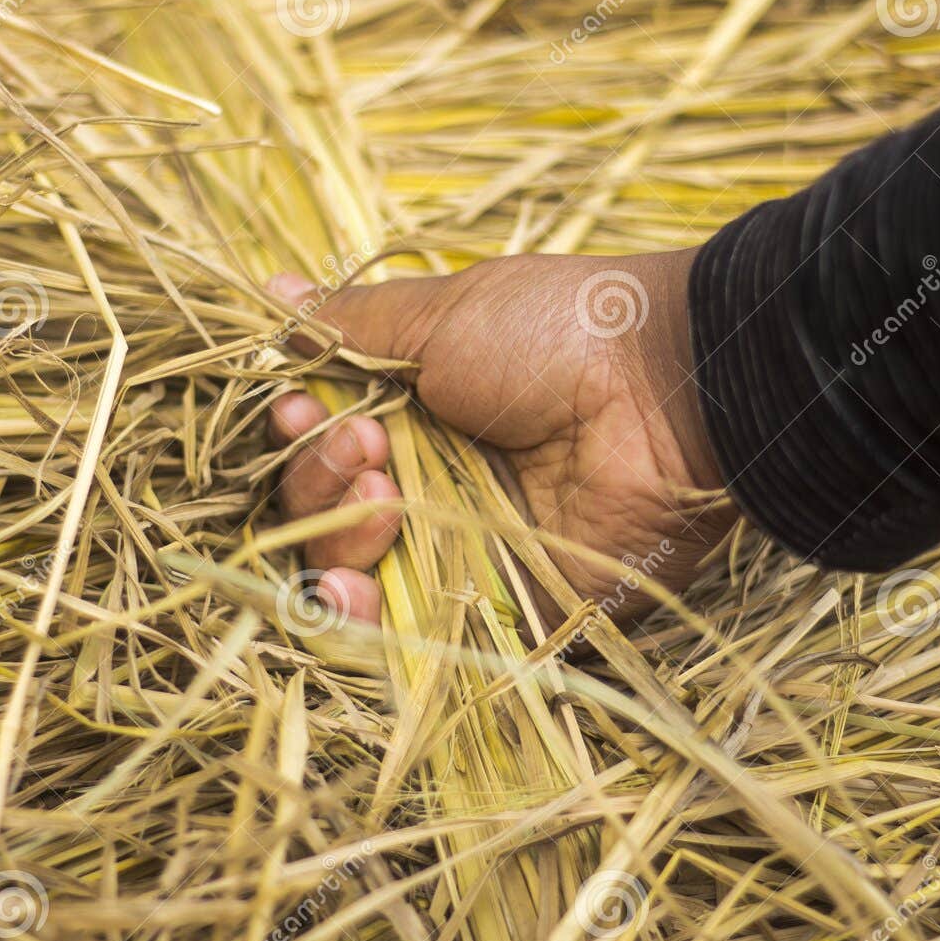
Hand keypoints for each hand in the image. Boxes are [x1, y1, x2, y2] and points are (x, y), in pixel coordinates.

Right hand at [264, 247, 734, 629]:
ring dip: (336, 537)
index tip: (301, 405)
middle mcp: (431, 484)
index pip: (317, 444)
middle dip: (316, 480)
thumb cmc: (557, 333)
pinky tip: (353, 585)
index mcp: (417, 411)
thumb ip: (351, 326)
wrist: (665, 392)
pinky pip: (404, 642)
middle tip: (367, 447)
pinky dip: (359, 622)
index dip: (294, 434)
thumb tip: (274, 298)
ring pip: (347, 575)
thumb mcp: (442, 312)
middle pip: (320, 513)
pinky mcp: (498, 613)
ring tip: (385, 498)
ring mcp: (463, 553)